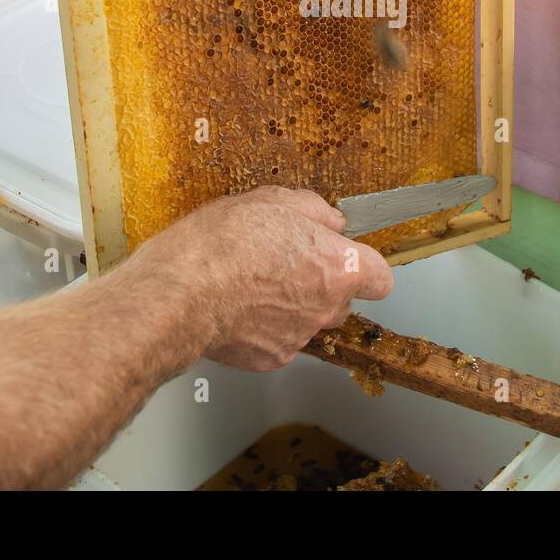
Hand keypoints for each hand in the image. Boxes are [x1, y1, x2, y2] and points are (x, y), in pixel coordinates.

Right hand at [136, 187, 394, 371]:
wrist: (179, 294)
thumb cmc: (221, 244)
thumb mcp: (270, 201)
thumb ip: (312, 209)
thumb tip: (329, 219)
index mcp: (337, 267)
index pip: (380, 278)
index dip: (363, 266)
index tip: (342, 256)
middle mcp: (326, 307)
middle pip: (343, 301)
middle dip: (322, 285)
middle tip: (287, 263)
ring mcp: (299, 337)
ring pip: (309, 321)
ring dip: (293, 306)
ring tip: (255, 284)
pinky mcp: (270, 359)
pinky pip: (278, 340)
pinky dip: (263, 327)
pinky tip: (237, 306)